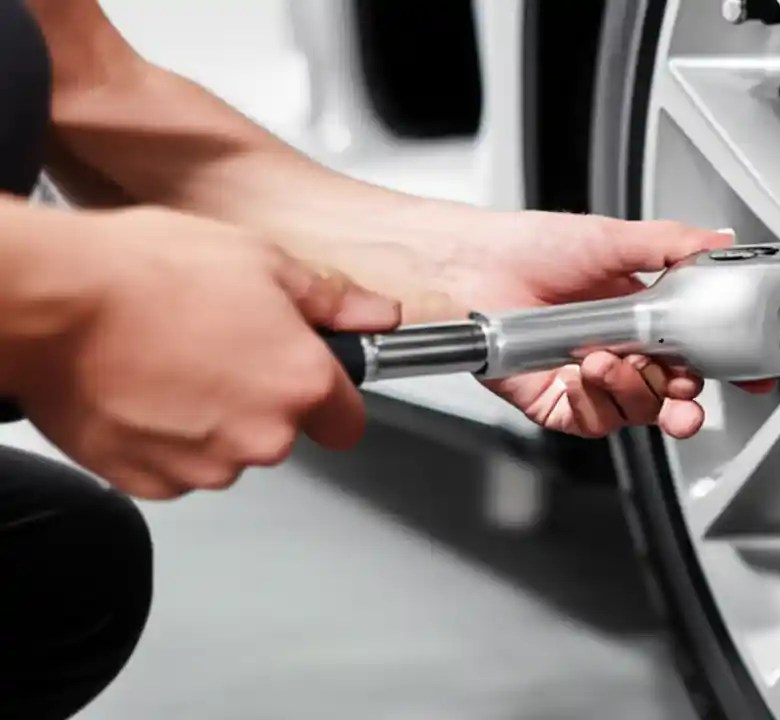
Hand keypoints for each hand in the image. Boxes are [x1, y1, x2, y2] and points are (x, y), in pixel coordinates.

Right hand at [5, 208, 399, 498]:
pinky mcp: (149, 481)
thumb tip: (376, 313)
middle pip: (281, 433)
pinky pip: (173, 466)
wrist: (49, 303)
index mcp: (300, 383)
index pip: (348, 420)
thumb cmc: (144, 274)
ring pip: (225, 451)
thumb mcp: (261, 260)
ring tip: (169, 361)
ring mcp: (204, 466)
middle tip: (217, 345)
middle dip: (259, 398)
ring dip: (208, 418)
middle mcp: (261, 436)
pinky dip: (162, 437)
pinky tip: (141, 389)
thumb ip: (331, 300)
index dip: (330, 397)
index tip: (311, 380)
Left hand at [286, 209, 774, 438]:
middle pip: (674, 393)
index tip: (751, 376)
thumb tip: (720, 243)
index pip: (697, 348)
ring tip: (611, 361)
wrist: (464, 270)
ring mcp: (589, 378)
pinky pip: (593, 421)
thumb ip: (673, 245)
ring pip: (638, 410)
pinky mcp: (558, 401)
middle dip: (688, 402)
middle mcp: (619, 348)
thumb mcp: (611, 237)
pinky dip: (595, 402)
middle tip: (688, 396)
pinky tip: (582, 374)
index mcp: (640, 311)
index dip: (726, 366)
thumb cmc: (522, 245)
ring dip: (634, 392)